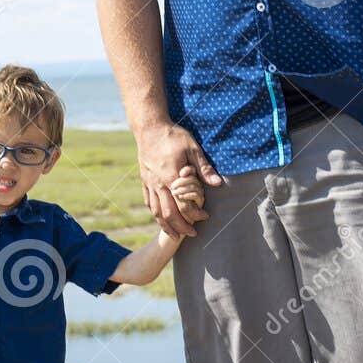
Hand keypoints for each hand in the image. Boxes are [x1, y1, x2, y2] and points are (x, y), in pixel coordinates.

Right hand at [137, 122, 220, 239]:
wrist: (149, 127)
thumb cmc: (173, 136)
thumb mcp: (193, 148)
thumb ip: (204, 168)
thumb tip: (218, 183)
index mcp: (172, 177)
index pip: (184, 204)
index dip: (195, 214)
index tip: (204, 216)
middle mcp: (159, 184)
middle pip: (169, 214)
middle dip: (181, 227)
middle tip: (192, 234)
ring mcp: (150, 183)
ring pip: (156, 212)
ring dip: (166, 226)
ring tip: (175, 235)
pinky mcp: (144, 180)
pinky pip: (148, 202)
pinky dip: (155, 214)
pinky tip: (161, 218)